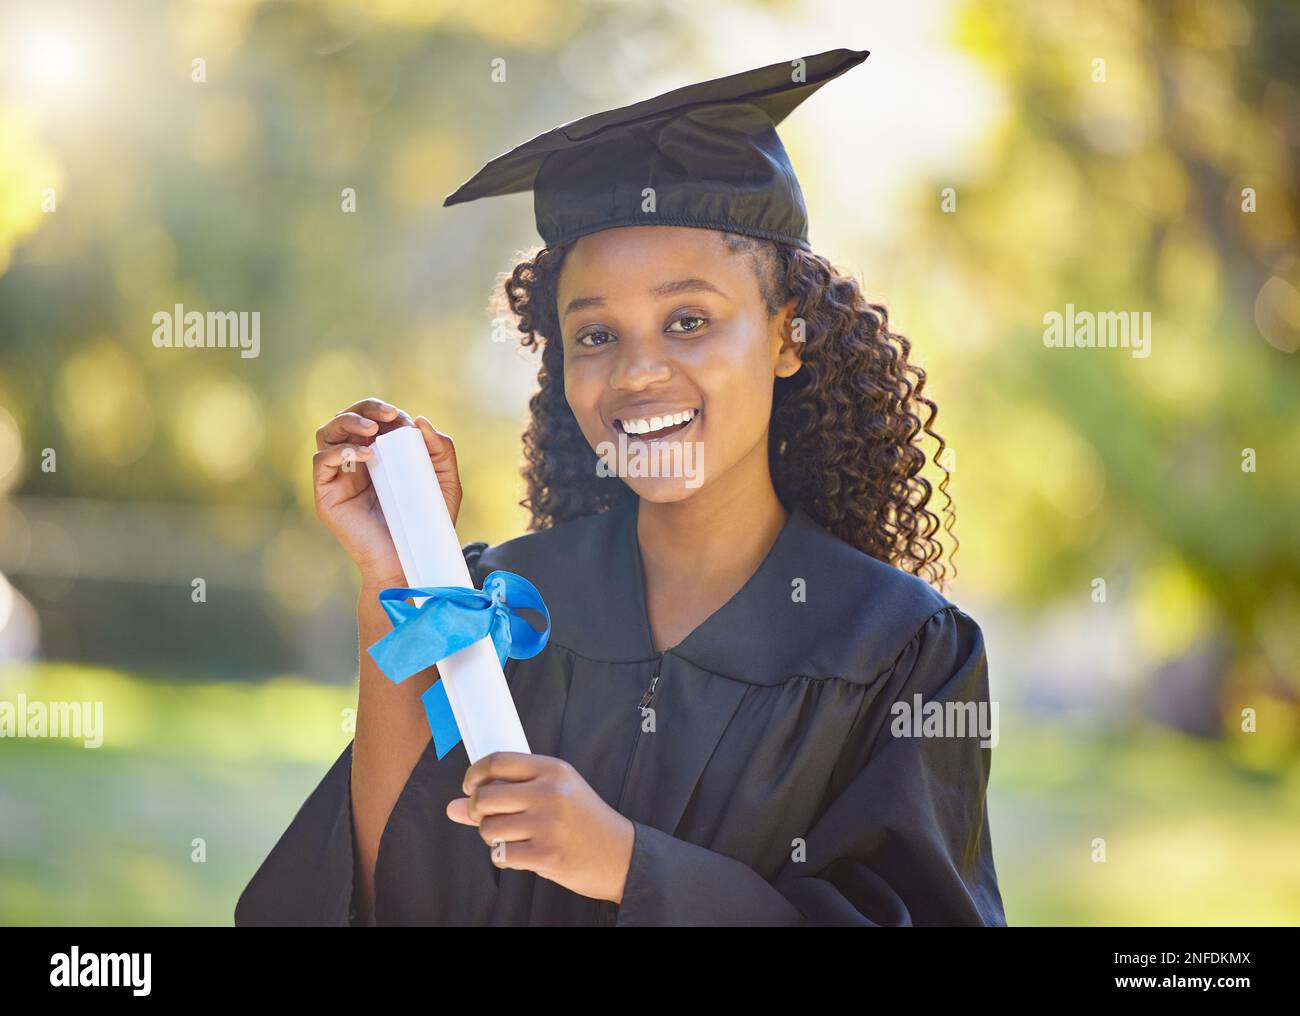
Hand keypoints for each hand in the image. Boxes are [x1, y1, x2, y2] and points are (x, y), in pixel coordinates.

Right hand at [313, 397, 461, 582]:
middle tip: (387, 414)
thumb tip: (419, 420)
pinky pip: (321, 461)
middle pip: (343, 420)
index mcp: (378, 456)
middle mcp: (354, 463)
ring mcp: (338, 478)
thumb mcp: (446, 483)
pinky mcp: (327, 495)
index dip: (380, 410)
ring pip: (325, 433)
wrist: (412, 561)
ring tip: (373, 428)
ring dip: (347, 422)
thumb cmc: (428, 524)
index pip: (369, 419)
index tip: (400, 416)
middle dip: (363, 408)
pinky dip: (340, 450)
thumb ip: (441, 451)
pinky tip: (365, 454)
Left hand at [446, 752, 635, 903]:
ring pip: (488, 828)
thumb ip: (506, 795)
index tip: (469, 786)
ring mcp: (548, 824)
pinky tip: (521, 853)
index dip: (474, 774)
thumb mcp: (554, 795)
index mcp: (553, 769)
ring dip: (491, 836)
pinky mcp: (547, 854)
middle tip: (485, 817)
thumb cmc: (582, 821)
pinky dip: (504, 856)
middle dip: (475, 810)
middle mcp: (549, 792)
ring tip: (512, 837)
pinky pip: (501, 855)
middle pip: (484, 796)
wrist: (620, 854)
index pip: (497, 761)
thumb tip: (452, 807)